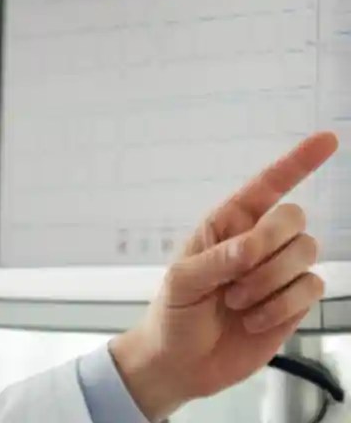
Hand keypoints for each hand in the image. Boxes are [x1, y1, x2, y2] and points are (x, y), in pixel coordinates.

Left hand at [110, 131, 338, 420]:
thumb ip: (216, 260)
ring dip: (270, 282)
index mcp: (226, 225)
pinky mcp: (293, 303)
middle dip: (269, 245)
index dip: (298, 162)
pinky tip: (254, 320)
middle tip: (236, 275)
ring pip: (307, 254)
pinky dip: (281, 307)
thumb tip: (251, 247)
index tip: (328, 140)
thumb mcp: (181, 282)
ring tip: (237, 303)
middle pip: (294, 218)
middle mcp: (257, 242)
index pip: (267, 185)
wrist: (182, 363)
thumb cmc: (173, 314)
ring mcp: (278, 272)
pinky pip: (311, 290)